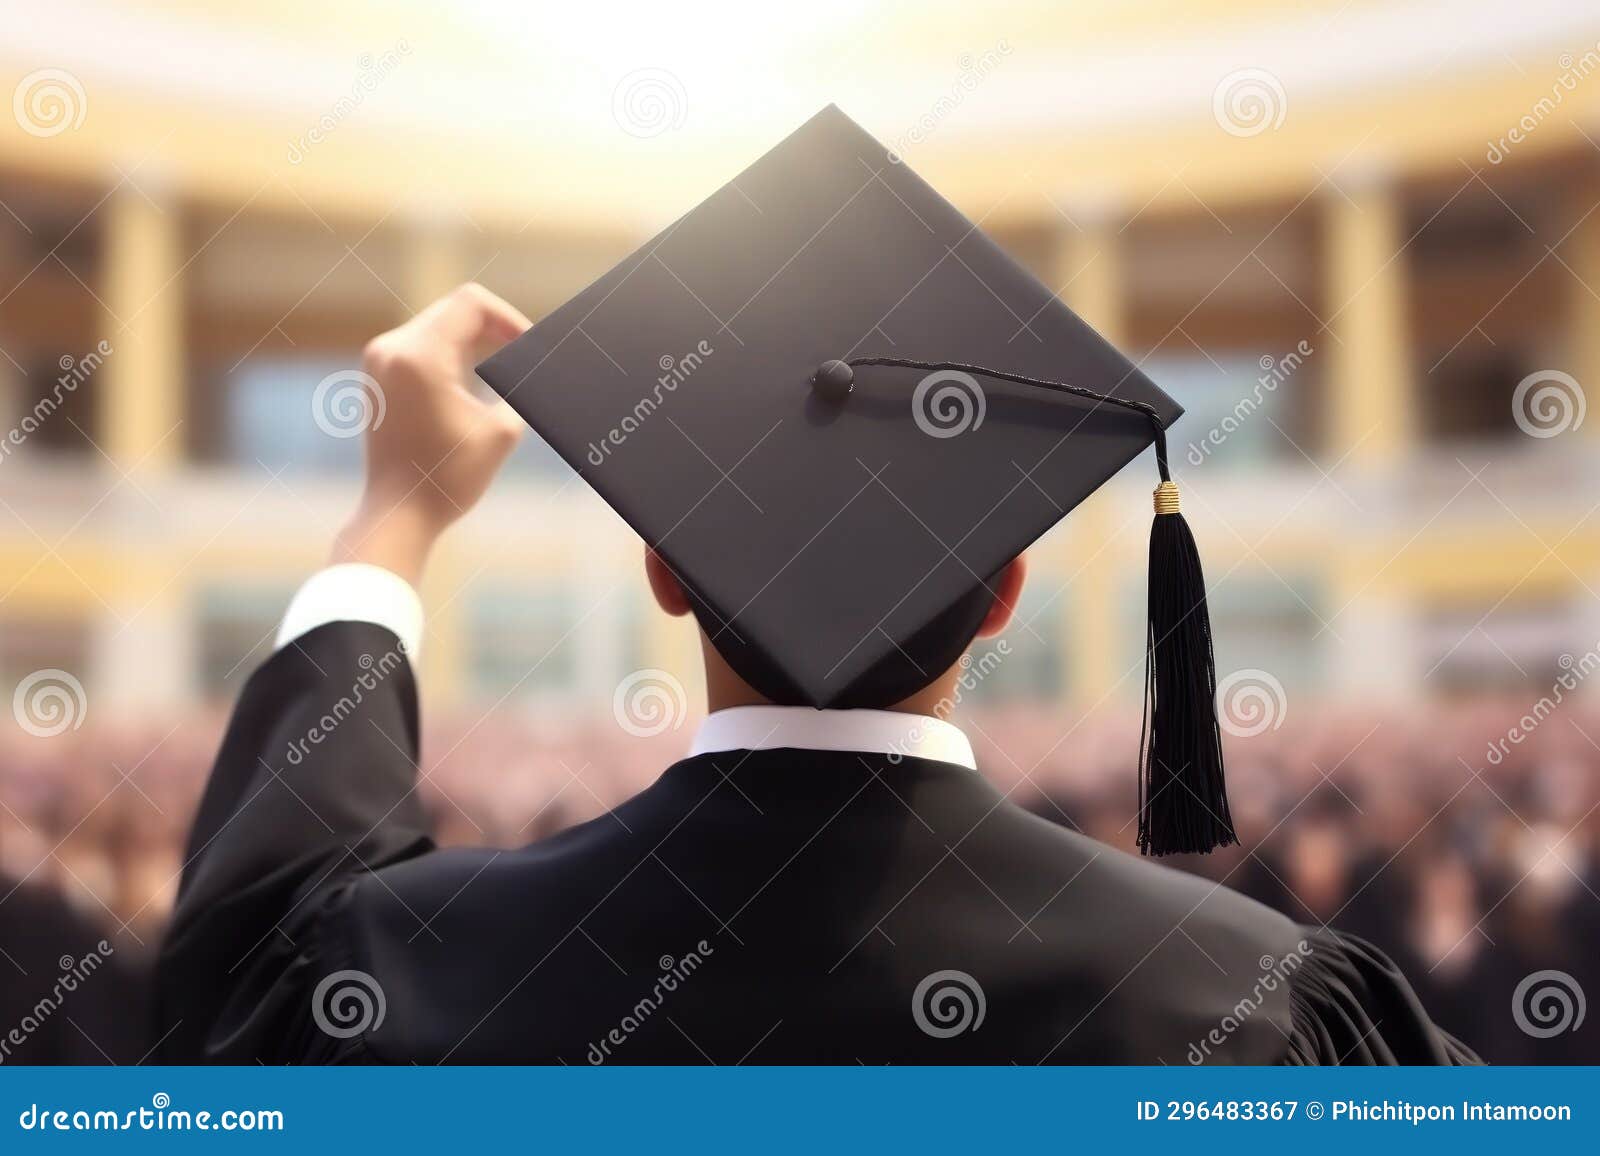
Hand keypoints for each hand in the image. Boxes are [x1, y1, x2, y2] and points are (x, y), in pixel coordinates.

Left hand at [333, 283, 531, 584]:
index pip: (471, 303)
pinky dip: (450, 354)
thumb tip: (535, 364)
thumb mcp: (502, 431)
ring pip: (437, 325)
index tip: (528, 345)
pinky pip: (420, 345)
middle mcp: (392, 349)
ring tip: (499, 370)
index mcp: (419, 356)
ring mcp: (379, 361)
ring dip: (471, 340)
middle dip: (492, 328)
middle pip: (453, 310)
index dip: (509, 318)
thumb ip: (519, 388)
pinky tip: (471, 382)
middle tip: (521, 355)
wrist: (399, 513)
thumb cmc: (448, 479)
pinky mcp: (377, 377)